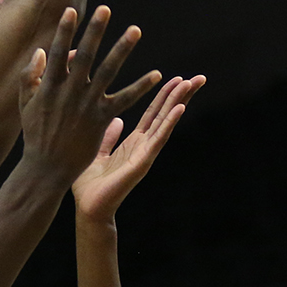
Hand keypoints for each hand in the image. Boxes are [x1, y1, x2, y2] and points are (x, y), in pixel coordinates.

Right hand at [17, 6, 161, 188]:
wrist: (46, 167)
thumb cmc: (35, 133)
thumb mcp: (25, 103)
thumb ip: (30, 76)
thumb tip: (40, 50)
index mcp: (50, 85)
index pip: (57, 51)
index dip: (64, 30)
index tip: (71, 10)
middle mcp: (70, 91)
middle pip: (85, 55)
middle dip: (95, 31)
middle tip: (106, 9)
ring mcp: (87, 105)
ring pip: (108, 71)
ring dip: (122, 49)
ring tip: (135, 30)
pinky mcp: (102, 119)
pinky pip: (125, 100)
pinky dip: (141, 87)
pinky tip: (156, 74)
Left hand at [72, 73, 204, 219]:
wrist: (87, 209)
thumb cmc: (88, 185)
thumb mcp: (96, 152)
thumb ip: (108, 137)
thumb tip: (116, 119)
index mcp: (133, 142)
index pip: (154, 114)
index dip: (165, 95)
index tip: (178, 78)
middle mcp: (143, 146)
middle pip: (165, 115)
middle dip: (181, 96)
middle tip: (199, 77)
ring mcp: (145, 154)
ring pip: (165, 123)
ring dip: (179, 103)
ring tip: (191, 84)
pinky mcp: (141, 163)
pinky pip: (157, 140)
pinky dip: (169, 124)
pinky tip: (180, 109)